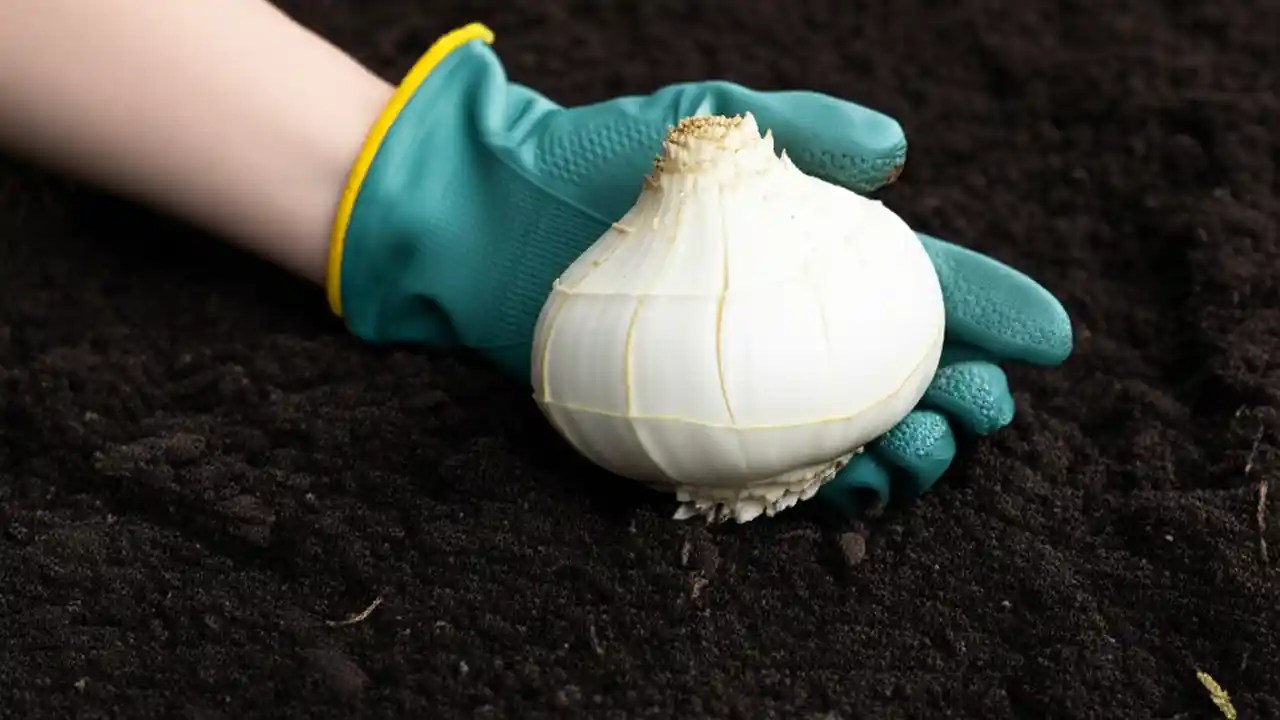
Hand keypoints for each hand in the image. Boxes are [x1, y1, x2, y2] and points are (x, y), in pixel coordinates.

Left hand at [329, 23, 1072, 510]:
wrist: (501, 223)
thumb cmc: (603, 160)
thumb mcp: (709, 120)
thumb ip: (803, 125)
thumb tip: (897, 154)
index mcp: (814, 260)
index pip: (923, 290)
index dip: (992, 313)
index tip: (1048, 338)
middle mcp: (795, 334)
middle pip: (908, 376)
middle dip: (966, 398)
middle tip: (983, 405)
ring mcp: (754, 390)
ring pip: (860, 438)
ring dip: (911, 454)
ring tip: (928, 448)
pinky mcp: (702, 435)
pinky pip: (780, 477)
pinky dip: (829, 490)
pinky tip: (858, 486)